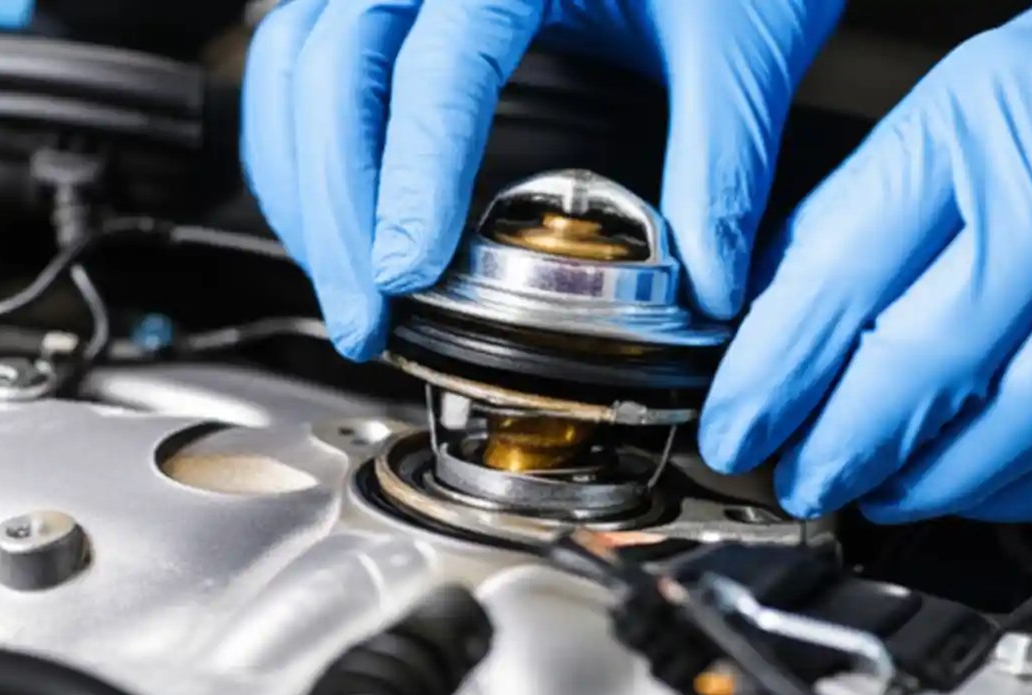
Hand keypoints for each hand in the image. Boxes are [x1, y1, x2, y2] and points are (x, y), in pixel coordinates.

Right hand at [241, 0, 841, 359]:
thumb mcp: (738, 38)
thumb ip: (718, 165)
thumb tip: (705, 286)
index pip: (438, 64)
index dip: (412, 179)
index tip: (405, 276)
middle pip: (330, 66)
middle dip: (333, 209)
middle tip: (363, 319)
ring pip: (294, 61)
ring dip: (303, 185)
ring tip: (345, 288)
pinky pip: (303, 56)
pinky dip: (303, 147)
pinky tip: (336, 219)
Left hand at [702, 0, 1031, 523]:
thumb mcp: (940, 112)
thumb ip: (852, 217)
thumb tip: (767, 331)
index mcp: (970, 127)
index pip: (837, 280)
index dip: (771, 376)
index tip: (734, 428)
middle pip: (926, 362)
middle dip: (843, 447)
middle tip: (799, 482)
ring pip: (1024, 417)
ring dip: (934, 479)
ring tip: (875, 495)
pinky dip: (1031, 480)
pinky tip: (976, 483)